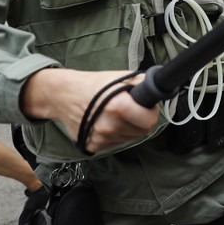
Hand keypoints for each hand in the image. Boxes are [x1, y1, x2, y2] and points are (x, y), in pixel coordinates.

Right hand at [22, 68, 159, 153]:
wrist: (64, 96)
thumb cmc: (94, 85)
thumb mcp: (120, 78)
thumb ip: (141, 84)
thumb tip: (158, 89)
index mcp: (118, 107)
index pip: (150, 121)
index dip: (151, 112)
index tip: (147, 107)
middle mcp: (109, 126)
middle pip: (141, 131)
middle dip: (140, 120)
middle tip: (132, 109)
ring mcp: (100, 139)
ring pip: (129, 137)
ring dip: (128, 128)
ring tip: (117, 114)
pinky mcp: (93, 146)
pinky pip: (115, 143)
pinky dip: (116, 134)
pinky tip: (106, 122)